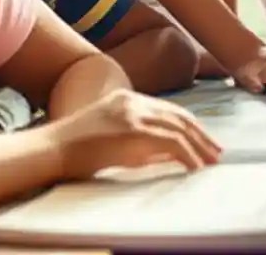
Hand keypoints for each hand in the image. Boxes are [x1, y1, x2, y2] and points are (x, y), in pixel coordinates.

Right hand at [49, 89, 221, 179]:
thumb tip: (172, 154)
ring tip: (210, 161)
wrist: (50, 150)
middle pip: (178, 116)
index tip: (204, 141)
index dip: (190, 126)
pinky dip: (187, 154)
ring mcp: (132, 113)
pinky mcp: (132, 130)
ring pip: (178, 127)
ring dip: (198, 146)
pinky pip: (170, 141)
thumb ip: (141, 143)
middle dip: (201, 135)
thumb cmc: (76, 152)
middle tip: (216, 151)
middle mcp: (132, 101)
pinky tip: (194, 166)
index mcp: (127, 99)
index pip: (168, 110)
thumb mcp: (113, 141)